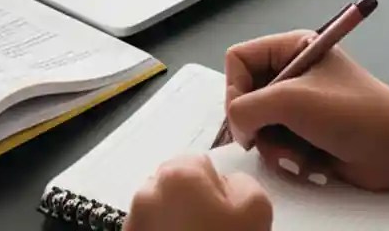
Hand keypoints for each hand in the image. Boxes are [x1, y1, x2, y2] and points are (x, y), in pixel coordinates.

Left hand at [124, 154, 271, 230]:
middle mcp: (147, 191)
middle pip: (177, 186)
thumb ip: (242, 183)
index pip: (202, 164)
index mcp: (178, 174)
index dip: (218, 189)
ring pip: (162, 211)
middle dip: (193, 203)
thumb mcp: (256, 208)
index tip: (227, 216)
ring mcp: (133, 221)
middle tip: (213, 230)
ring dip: (176, 223)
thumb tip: (223, 186)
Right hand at [226, 30, 388, 190]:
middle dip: (257, 124)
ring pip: (258, 127)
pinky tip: (312, 161)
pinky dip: (289, 158)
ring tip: (300, 152)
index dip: (235, 88)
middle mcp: (293, 74)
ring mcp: (299, 105)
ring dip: (275, 146)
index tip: (244, 113)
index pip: (238, 59)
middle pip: (245, 97)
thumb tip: (235, 124)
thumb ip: (247, 108)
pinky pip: (276, 146)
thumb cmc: (356, 113)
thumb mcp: (292, 101)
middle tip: (272, 135)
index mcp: (292, 48)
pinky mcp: (305, 133)